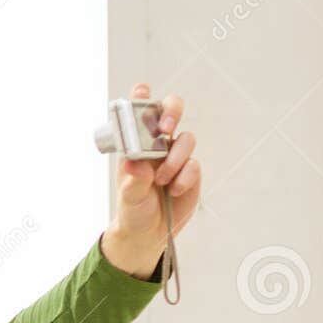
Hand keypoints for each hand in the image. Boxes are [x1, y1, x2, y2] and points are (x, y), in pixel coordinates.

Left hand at [101, 82, 201, 277]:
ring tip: (162, 180)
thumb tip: (134, 163)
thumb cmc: (132, 209)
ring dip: (175, 157)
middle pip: (171, 112)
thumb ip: (132, 181)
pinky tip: (174, 190)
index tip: (141, 90)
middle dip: (171, 113)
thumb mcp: (128, 197)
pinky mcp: (191, 171)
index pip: (139, 115)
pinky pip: (194, 164)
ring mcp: (176, 156)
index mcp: (135, 145)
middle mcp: (157, 145)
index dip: (141, 98)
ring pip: (185, 139)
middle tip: (165, 129)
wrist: (148, 232)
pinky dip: (185, 176)